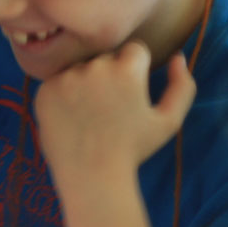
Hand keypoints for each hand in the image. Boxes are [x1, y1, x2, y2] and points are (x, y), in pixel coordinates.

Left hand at [33, 44, 195, 189]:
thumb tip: (176, 56)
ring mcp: (66, 77)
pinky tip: (72, 118)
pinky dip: (63, 95)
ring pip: (80, 68)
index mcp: (127, 69)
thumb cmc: (133, 150)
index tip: (129, 94)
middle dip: (110, 76)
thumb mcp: (169, 121)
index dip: (135, 72)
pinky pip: (58, 82)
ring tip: (90, 116)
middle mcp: (95, 67)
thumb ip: (183, 86)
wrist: (91, 176)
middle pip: (105, 58)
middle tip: (109, 110)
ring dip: (85, 84)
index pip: (134, 50)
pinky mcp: (44, 90)